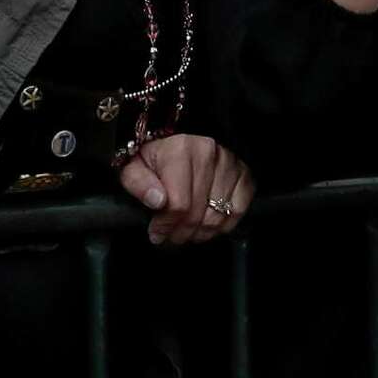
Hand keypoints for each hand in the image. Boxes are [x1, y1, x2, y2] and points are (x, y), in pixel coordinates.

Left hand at [118, 134, 254, 244]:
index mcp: (180, 150)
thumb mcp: (134, 167)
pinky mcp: (244, 172)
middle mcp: (209, 152)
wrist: (180, 140)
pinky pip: (239, 209)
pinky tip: (208, 223)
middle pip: (198, 213)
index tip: (156, 232)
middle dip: (181, 233)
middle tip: (170, 236)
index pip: (178, 204)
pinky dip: (224, 224)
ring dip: (201, 232)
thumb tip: (157, 201)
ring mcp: (230, 162)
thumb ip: (138, 184)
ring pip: (218, 216)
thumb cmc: (156, 156)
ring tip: (187, 231)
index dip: (165, 226)